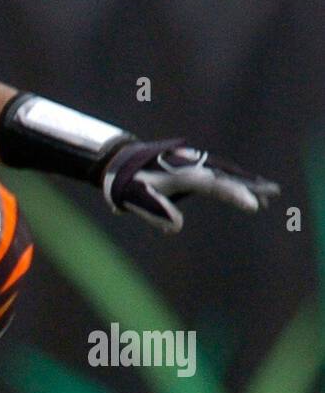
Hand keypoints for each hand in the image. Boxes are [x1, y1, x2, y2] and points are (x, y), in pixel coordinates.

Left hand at [102, 139, 278, 233]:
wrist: (121, 164)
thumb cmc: (128, 183)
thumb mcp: (137, 197)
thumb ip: (156, 211)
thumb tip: (177, 228)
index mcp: (182, 173)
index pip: (214, 184)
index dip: (234, 194)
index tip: (251, 204)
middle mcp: (192, 166)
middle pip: (226, 176)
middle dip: (248, 186)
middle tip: (271, 195)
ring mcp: (192, 166)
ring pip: (224, 175)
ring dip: (243, 185)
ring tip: (265, 199)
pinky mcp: (191, 170)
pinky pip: (216, 177)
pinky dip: (231, 184)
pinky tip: (243, 192)